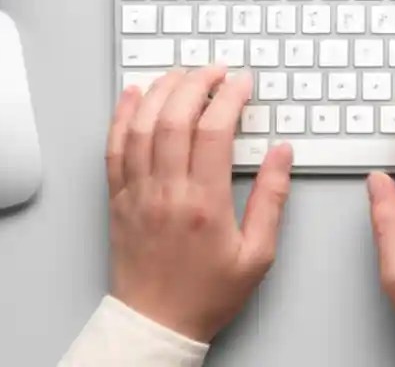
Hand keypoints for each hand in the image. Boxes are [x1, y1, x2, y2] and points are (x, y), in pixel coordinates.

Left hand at [104, 66, 292, 341]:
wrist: (157, 324)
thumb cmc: (206, 294)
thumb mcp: (258, 254)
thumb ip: (272, 198)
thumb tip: (281, 154)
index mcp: (203, 203)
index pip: (214, 131)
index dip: (230, 97)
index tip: (243, 82)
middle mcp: (166, 191)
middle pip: (174, 118)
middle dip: (197, 83)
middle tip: (216, 70)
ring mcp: (137, 193)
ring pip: (142, 126)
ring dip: (162, 91)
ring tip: (181, 73)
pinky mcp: (118, 199)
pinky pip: (114, 147)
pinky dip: (122, 116)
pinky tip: (135, 96)